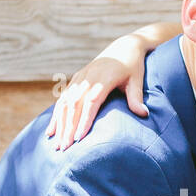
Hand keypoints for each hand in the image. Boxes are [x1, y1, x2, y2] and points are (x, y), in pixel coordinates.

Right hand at [47, 32, 149, 150]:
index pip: (91, 102)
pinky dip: (56, 116)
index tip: (79, 138)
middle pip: (74, 105)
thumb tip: (144, 114)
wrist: (123, 47)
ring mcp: (79, 79)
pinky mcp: (75, 81)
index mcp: (103, 78)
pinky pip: (62, 100)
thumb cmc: (132, 66)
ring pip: (64, 104)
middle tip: (64, 148)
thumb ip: (136, 97)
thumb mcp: (136, 79)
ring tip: (55, 145)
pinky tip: (51, 132)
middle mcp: (87, 78)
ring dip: (59, 125)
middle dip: (68, 128)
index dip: (84, 120)